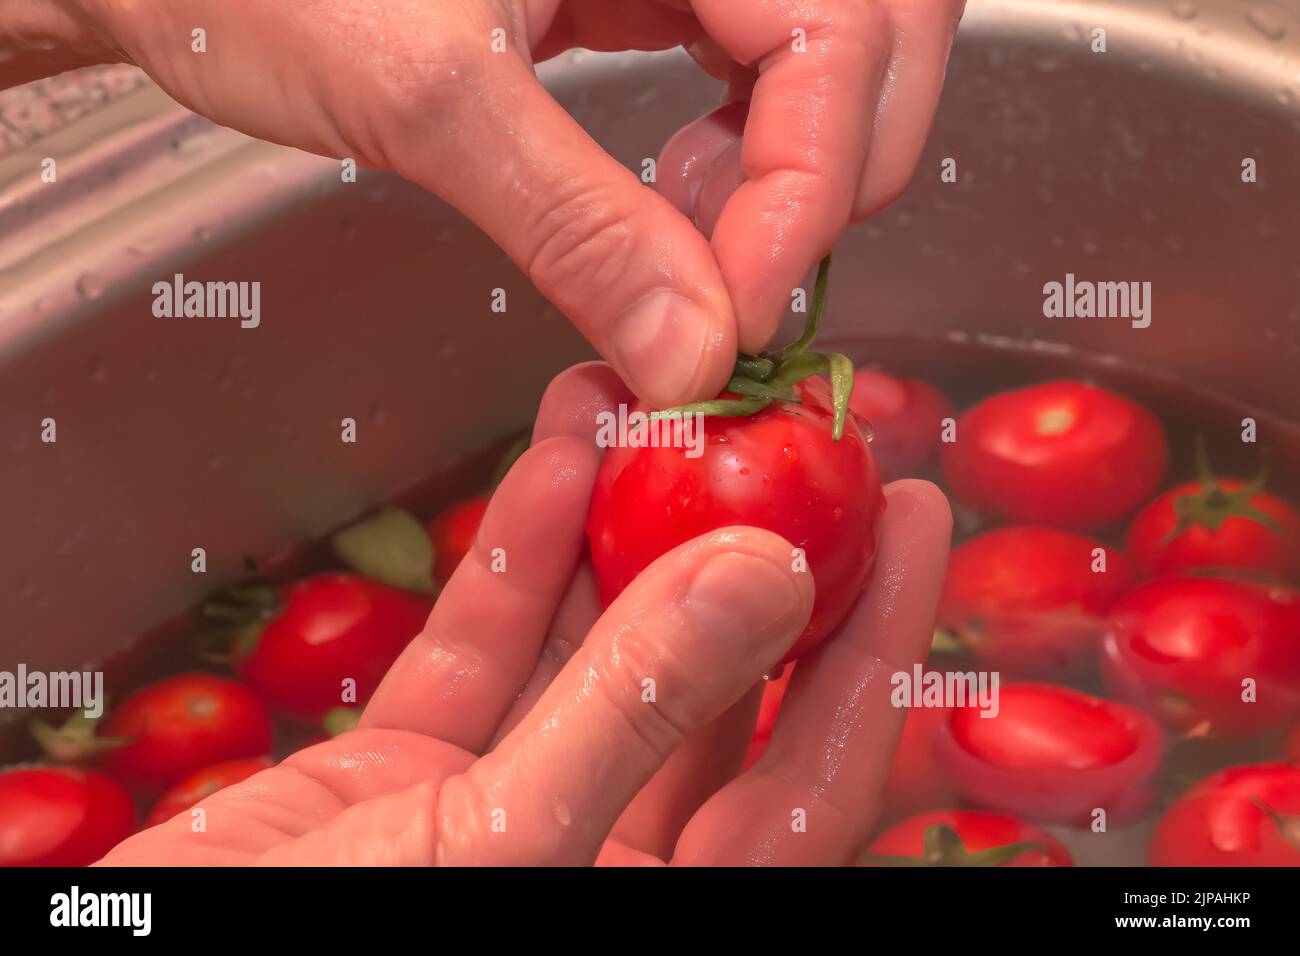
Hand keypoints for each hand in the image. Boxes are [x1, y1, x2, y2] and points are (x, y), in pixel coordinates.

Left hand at [8, 0, 961, 406]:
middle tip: (723, 287)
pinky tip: (676, 190)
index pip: (838, 28)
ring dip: (785, 173)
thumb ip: (578, 223)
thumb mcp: (426, 92)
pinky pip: (753, 66)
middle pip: (873, 35)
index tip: (739, 316)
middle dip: (820, 180)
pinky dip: (740, 153)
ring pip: (826, 59)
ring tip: (685, 233)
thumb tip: (693, 350)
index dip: (810, 185)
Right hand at [99, 363, 950, 865]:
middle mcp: (605, 852)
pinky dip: (516, 552)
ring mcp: (508, 804)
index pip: (811, 770)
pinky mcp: (410, 769)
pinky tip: (552, 457)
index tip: (910, 518)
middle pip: (711, 686)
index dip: (870, 642)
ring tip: (658, 406)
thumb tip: (764, 576)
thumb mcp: (499, 841)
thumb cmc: (320, 946)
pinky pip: (487, 648)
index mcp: (665, 903)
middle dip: (751, 552)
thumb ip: (634, 708)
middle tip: (799, 437)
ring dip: (620, 528)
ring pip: (592, 648)